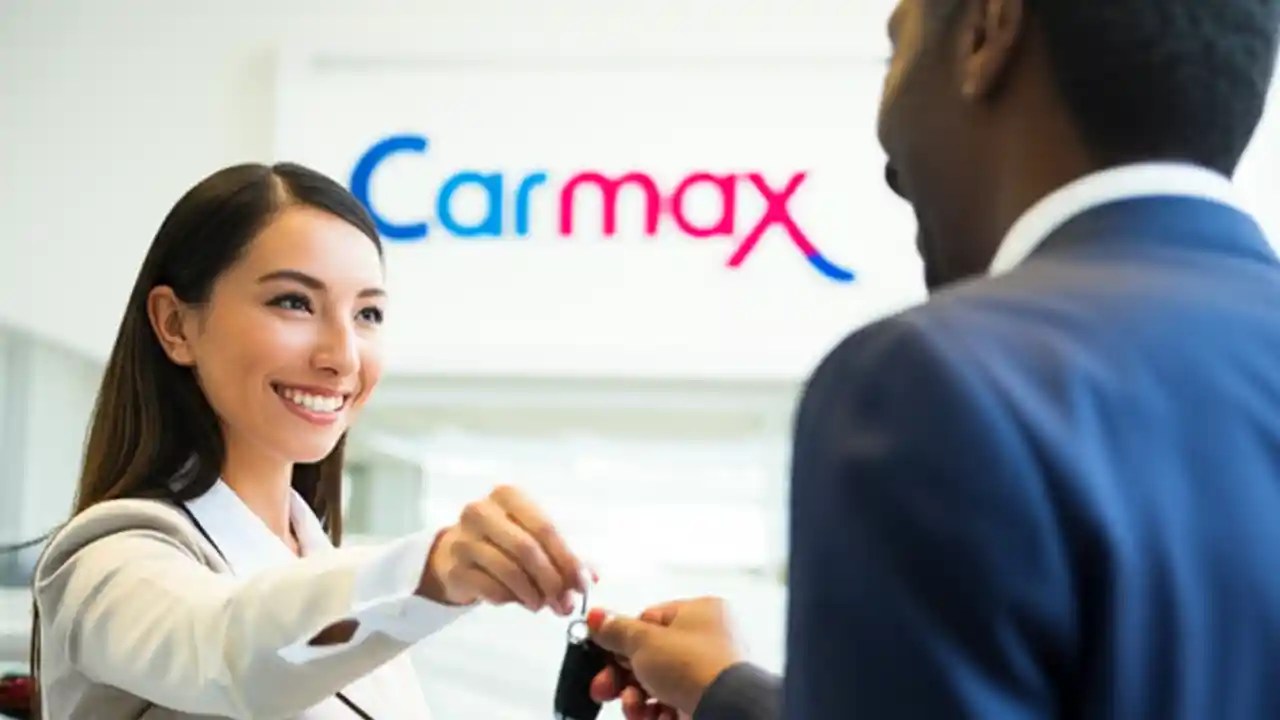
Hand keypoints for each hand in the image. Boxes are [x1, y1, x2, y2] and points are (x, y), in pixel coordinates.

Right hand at [417, 485, 585, 614]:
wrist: (455, 554)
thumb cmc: (503, 542)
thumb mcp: (534, 539)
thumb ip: (563, 556)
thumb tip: (591, 578)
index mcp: (508, 496)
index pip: (546, 528)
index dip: (568, 559)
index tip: (583, 585)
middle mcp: (482, 511)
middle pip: (528, 549)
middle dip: (552, 581)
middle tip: (566, 603)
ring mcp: (463, 538)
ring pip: (509, 570)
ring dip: (533, 594)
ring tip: (543, 605)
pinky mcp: (454, 567)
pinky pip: (490, 588)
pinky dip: (511, 599)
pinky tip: (520, 601)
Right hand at [587, 597, 741, 718]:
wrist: (726, 711)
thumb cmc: (697, 667)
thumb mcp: (645, 642)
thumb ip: (616, 631)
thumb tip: (596, 618)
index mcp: (700, 613)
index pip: (649, 620)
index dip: (622, 639)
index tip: (600, 654)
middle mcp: (707, 642)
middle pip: (650, 657)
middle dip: (623, 677)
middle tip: (603, 688)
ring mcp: (708, 675)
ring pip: (658, 685)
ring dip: (636, 699)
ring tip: (634, 708)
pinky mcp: (706, 703)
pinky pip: (671, 706)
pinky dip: (656, 714)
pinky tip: (651, 718)